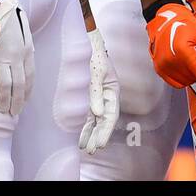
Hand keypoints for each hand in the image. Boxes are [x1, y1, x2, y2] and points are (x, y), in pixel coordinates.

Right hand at [0, 0, 34, 114]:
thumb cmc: (5, 7)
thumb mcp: (22, 26)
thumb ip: (23, 41)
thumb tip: (24, 51)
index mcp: (27, 47)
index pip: (30, 76)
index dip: (26, 91)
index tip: (23, 102)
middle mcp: (19, 54)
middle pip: (20, 84)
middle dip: (17, 101)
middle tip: (13, 114)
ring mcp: (3, 54)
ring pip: (7, 85)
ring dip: (5, 102)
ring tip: (2, 114)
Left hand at [79, 29, 119, 153]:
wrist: (93, 45)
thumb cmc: (97, 56)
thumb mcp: (97, 72)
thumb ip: (96, 93)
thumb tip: (96, 114)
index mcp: (113, 91)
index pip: (111, 115)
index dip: (106, 131)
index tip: (100, 144)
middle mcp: (108, 97)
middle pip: (105, 121)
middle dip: (99, 136)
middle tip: (92, 151)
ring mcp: (100, 98)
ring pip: (97, 121)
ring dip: (92, 134)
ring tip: (86, 149)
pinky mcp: (92, 98)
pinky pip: (90, 116)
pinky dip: (87, 127)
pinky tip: (82, 137)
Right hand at [145, 0, 195, 100]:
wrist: (165, 20)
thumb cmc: (184, 25)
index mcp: (183, 51)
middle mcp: (171, 61)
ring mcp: (164, 67)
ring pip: (188, 82)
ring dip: (194, 74)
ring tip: (192, 57)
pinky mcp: (160, 70)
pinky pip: (178, 83)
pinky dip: (185, 76)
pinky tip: (185, 63)